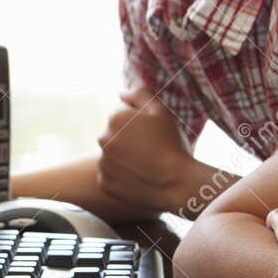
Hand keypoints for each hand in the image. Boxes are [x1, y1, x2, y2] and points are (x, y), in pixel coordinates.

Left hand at [96, 84, 198, 213]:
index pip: (123, 114)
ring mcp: (102, 163)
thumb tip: (121, 93)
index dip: (140, 122)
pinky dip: (122, 176)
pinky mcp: (104, 183)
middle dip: (129, 139)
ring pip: (113, 155)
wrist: (175, 183)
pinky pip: (112, 175)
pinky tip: (139, 178)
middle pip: (116, 134)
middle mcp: (103, 139)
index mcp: (115, 118)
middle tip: (151, 150)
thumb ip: (140, 94)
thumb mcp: (161, 111)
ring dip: (124, 157)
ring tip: (146, 165)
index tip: (153, 134)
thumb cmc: (171, 144)